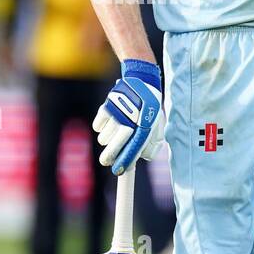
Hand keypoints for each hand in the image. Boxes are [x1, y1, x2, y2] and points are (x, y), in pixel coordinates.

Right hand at [94, 59, 164, 174]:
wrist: (141, 83)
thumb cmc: (149, 108)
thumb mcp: (156, 126)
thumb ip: (151, 145)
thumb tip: (139, 159)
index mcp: (143, 131)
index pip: (130, 153)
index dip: (123, 164)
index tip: (118, 171)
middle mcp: (129, 125)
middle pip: (111, 151)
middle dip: (108, 158)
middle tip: (108, 160)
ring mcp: (116, 117)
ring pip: (103, 139)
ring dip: (107, 139)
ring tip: (115, 131)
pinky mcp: (106, 108)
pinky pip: (97, 127)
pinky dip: (101, 126)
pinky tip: (110, 121)